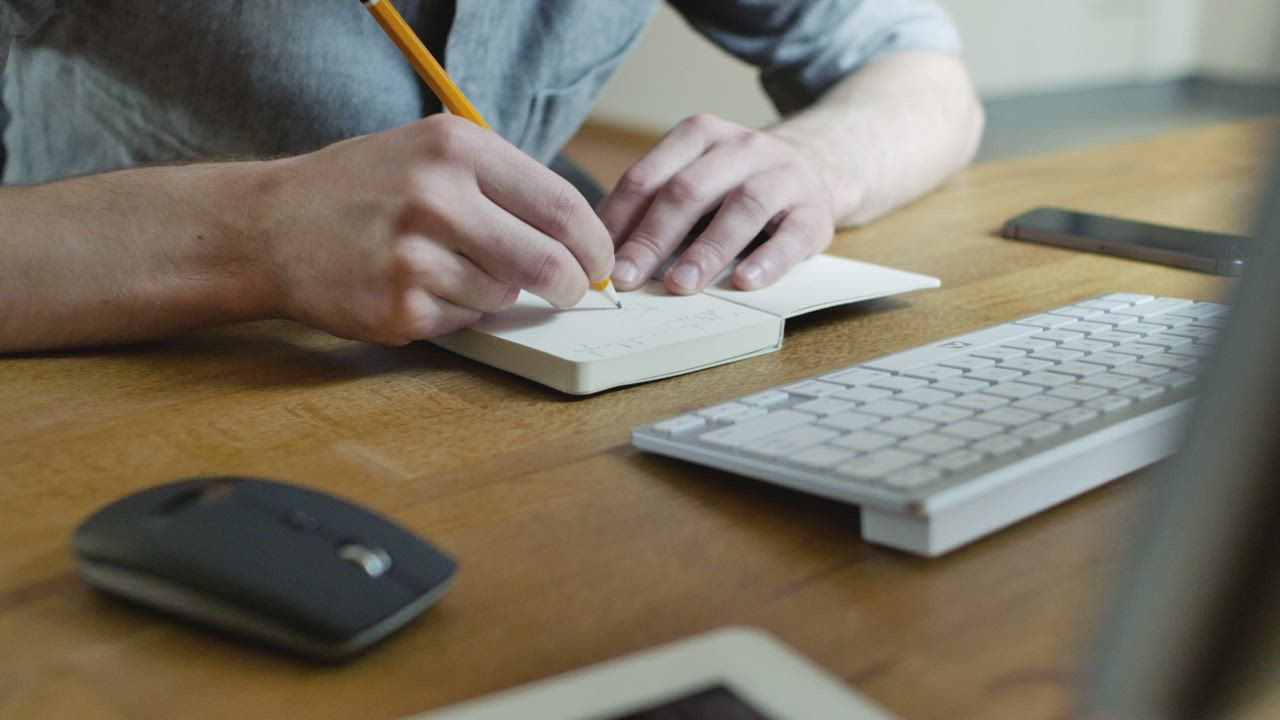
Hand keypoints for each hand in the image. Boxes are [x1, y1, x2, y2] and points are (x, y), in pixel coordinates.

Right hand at [257, 115, 613, 344]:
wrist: (271, 227)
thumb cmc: (362, 187)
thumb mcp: (430, 150)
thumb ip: (504, 182)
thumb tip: (581, 236)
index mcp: (456, 149)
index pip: (562, 204)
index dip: (595, 243)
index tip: (601, 261)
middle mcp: (437, 198)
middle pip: (550, 262)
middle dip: (574, 285)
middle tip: (573, 290)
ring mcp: (416, 259)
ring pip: (506, 294)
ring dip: (501, 291)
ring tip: (456, 266)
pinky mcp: (401, 309)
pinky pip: (467, 319)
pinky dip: (462, 309)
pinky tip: (424, 286)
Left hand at [598, 114, 834, 294]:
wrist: (817, 169)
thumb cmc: (734, 185)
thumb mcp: (694, 179)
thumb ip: (652, 207)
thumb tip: (602, 253)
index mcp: (699, 135)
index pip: (650, 177)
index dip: (620, 219)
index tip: (600, 258)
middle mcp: (742, 147)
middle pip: (690, 190)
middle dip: (654, 237)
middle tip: (628, 277)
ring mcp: (783, 175)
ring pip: (742, 208)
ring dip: (707, 250)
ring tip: (680, 285)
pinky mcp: (814, 210)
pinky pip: (791, 236)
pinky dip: (767, 261)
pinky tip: (743, 282)